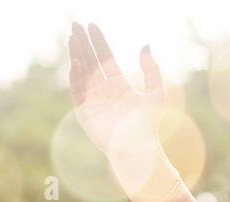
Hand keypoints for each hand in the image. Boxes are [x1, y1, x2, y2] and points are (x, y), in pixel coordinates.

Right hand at [67, 22, 171, 194]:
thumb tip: (145, 45)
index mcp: (119, 84)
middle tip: (75, 24)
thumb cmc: (149, 125)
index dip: (98, 41)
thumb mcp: (156, 93)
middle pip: (91, 61)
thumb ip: (152, 70)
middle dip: (83, 43)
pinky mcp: (85, 113)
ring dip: (76, 55)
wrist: (139, 149)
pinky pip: (78, 91)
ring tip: (72, 38)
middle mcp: (104, 90)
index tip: (91, 25)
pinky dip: (76, 77)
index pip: (105, 57)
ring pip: (82, 73)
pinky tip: (76, 62)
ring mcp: (93, 101)